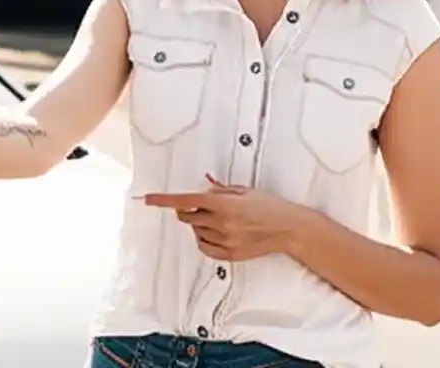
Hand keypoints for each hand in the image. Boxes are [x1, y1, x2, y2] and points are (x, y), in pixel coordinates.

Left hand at [143, 174, 309, 261]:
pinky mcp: (231, 254)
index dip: (164, 200)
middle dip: (189, 211)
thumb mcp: (244, 191)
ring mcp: (226, 240)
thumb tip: (203, 184)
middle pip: (186, 217)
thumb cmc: (270, 206)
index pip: (185, 200)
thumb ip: (220, 190)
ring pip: (196, 232)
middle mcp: (221, 222)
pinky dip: (204, 240)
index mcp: (223, 204)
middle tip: (204, 208)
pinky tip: (215, 234)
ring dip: (200, 225)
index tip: (148, 199)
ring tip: (221, 220)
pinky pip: (204, 248)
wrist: (291, 228)